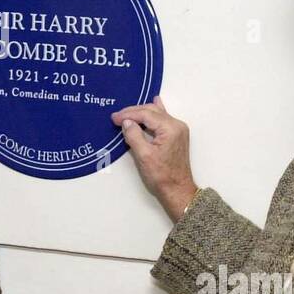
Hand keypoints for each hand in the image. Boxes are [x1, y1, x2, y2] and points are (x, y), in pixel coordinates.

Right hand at [111, 96, 197, 222]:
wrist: (177, 190)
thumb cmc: (161, 176)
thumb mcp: (143, 155)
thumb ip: (134, 135)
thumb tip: (126, 122)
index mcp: (170, 128)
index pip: (146, 114)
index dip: (128, 114)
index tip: (114, 118)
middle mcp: (177, 125)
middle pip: (152, 111)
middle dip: (133, 112)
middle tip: (117, 117)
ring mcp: (178, 130)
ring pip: (157, 114)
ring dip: (141, 113)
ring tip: (127, 113)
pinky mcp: (176, 136)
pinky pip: (163, 119)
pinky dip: (155, 114)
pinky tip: (155, 103)